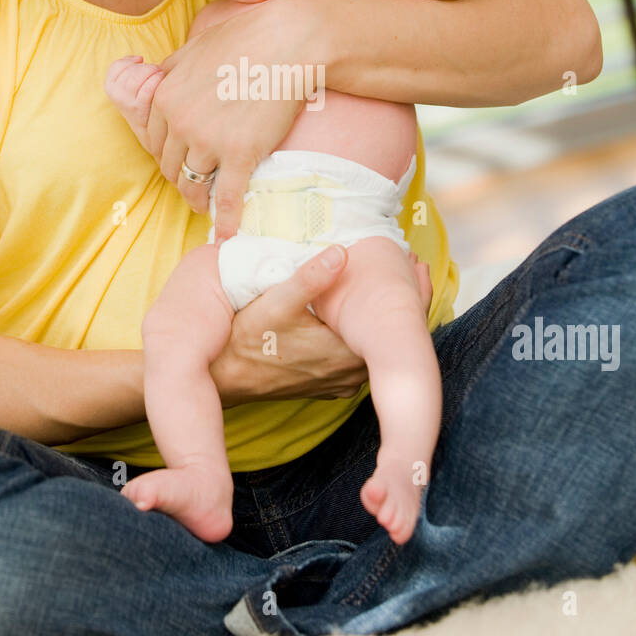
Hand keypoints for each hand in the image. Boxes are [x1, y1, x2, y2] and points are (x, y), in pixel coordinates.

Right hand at [103, 55, 165, 154]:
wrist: (158, 136)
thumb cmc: (151, 104)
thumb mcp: (137, 85)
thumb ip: (133, 69)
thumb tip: (139, 58)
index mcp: (112, 90)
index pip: (116, 68)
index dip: (128, 62)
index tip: (139, 62)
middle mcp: (117, 99)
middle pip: (129, 73)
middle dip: (144, 68)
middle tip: (155, 71)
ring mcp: (128, 106)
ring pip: (136, 78)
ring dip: (151, 73)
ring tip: (159, 77)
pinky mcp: (141, 112)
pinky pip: (147, 89)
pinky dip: (156, 82)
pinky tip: (163, 84)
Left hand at [139, 0, 316, 239]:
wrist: (286, 43)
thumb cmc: (244, 39)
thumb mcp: (194, 47)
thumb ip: (171, 69)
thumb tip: (157, 79)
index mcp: (165, 98)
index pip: (156, 141)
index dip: (168, 156)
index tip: (179, 164)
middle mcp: (180, 123)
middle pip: (171, 166)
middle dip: (180, 179)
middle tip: (193, 187)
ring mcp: (209, 142)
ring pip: (193, 184)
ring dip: (197, 200)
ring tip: (205, 207)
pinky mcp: (240, 154)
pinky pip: (227, 198)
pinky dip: (226, 221)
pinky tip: (227, 236)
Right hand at [210, 245, 432, 404]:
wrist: (221, 378)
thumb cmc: (245, 340)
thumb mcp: (273, 304)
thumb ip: (309, 279)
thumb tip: (342, 251)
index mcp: (345, 352)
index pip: (396, 324)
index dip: (411, 290)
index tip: (415, 260)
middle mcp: (349, 373)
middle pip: (392, 336)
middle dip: (402, 300)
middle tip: (409, 263)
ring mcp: (340, 382)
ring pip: (377, 347)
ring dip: (384, 318)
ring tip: (390, 282)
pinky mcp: (329, 384)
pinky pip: (362, 357)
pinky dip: (367, 335)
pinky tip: (361, 313)